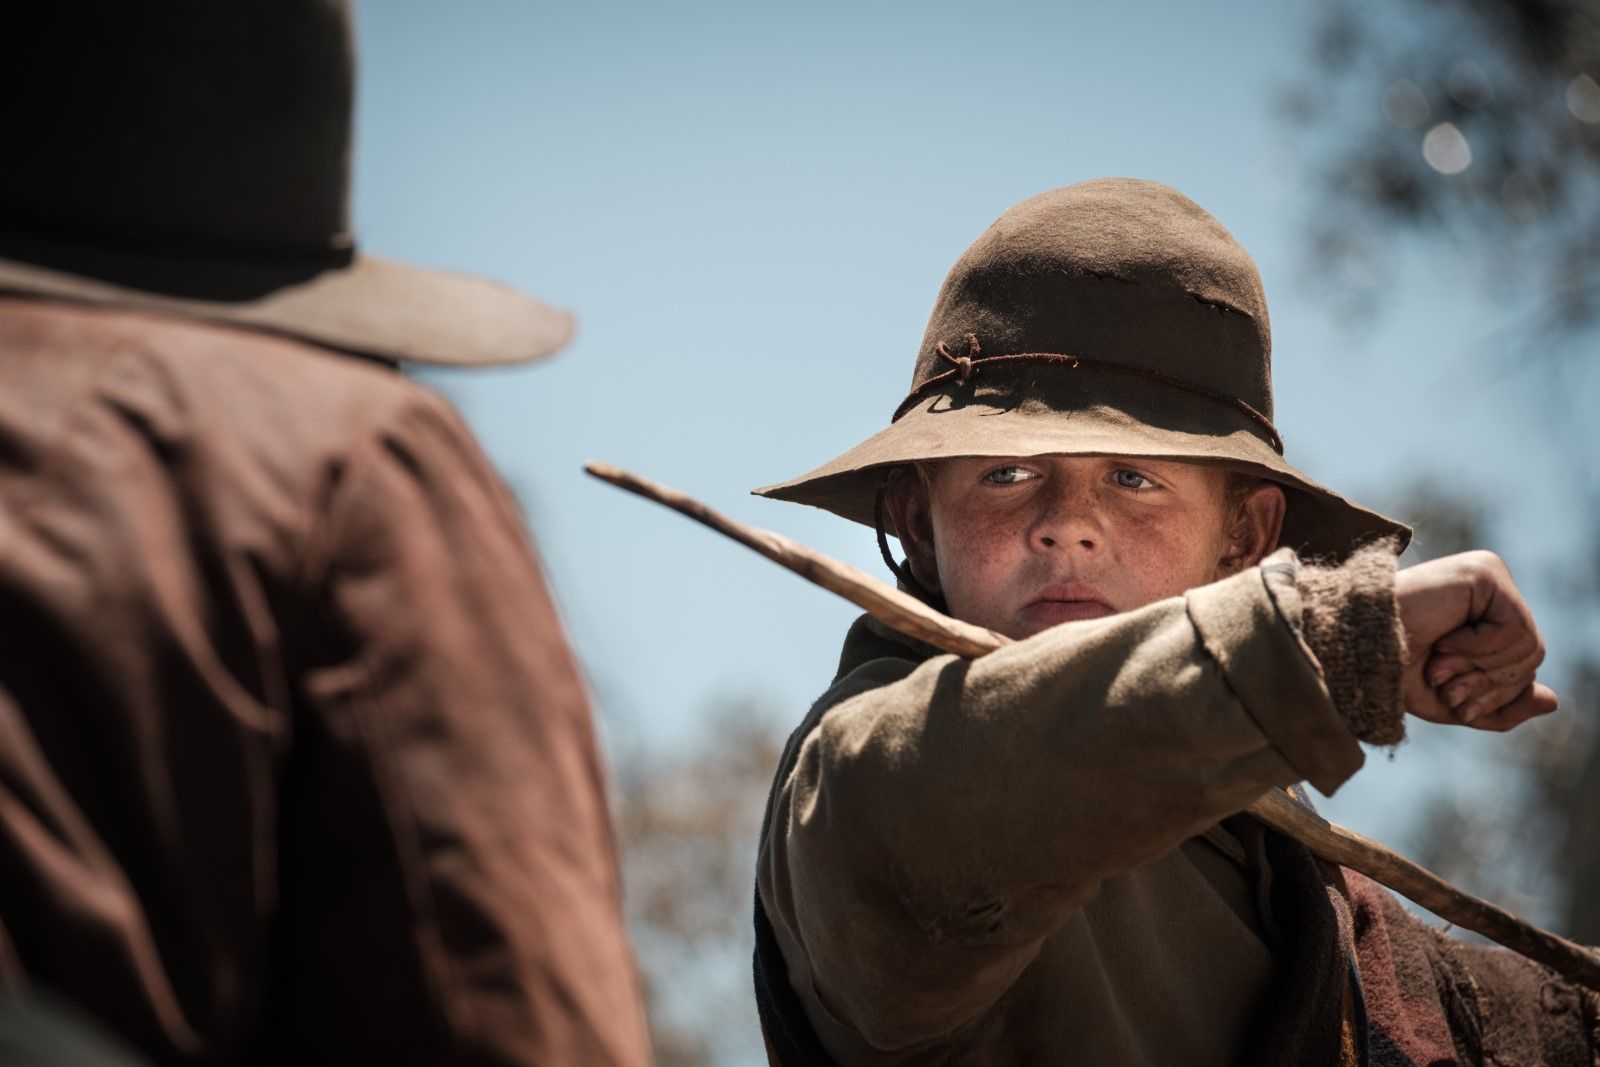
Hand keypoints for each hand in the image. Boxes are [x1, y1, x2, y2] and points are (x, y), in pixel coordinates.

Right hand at [1394, 550, 1557, 730]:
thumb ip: (1502, 706)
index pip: (1525, 664)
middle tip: (1442, 679)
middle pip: (1532, 656)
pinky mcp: (1485, 573)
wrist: (1354, 648)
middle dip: (1489, 684)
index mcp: (1485, 615)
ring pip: (1530, 647)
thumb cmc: (1392, 672)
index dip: (1496, 694)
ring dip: (1480, 669)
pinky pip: (1515, 630)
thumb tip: (1553, 701)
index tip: (1453, 702)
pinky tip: (1445, 639)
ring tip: (1439, 661)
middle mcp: (1492, 590)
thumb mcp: (1453, 702)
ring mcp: (1490, 576)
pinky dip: (1480, 649)